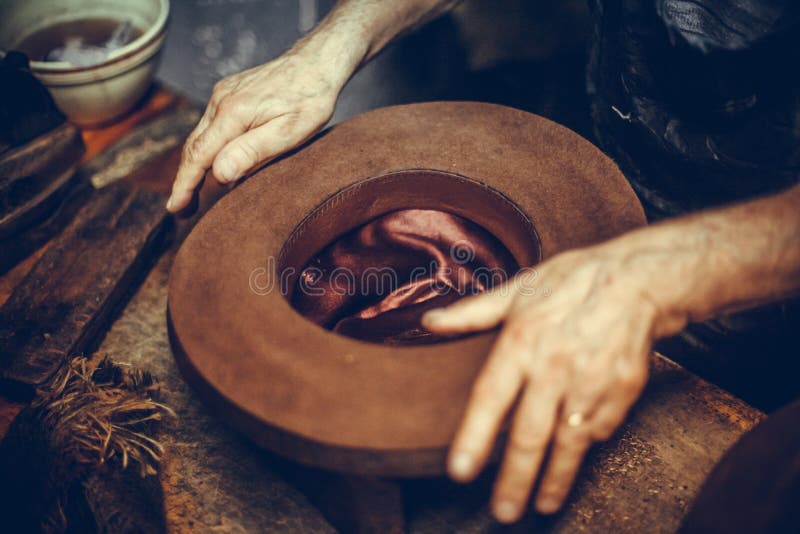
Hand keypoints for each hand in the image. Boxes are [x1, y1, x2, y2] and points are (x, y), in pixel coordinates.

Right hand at [166, 48, 341, 212]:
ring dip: (196, 165)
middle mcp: (220, 101)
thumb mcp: (289, 132)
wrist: (316, 62)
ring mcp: (222, 94)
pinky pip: (211, 125)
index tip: (174, 207)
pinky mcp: (229, 92)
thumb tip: (219, 174)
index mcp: (233, 114)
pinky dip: (209, 147)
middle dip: (185, 179)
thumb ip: (253, 152)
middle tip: (181, 209)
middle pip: (194, 148)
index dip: (184, 184)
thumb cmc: (310, 99)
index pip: (199, 156)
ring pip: (201, 136)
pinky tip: (217, 163)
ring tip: (194, 193)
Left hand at [423, 246, 667, 522]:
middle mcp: (553, 368)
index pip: (490, 399)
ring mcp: (590, 383)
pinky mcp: (620, 393)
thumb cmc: (573, 281)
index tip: (460, 472)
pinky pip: (599, 431)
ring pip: (567, 445)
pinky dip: (585, 447)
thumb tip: (428, 322)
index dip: (474, 437)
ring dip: (553, 480)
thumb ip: (472, 313)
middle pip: (529, 436)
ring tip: (539, 505)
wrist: (638, 279)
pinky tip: (574, 460)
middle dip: (513, 480)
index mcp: (521, 342)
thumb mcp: (518, 289)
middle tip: (502, 511)